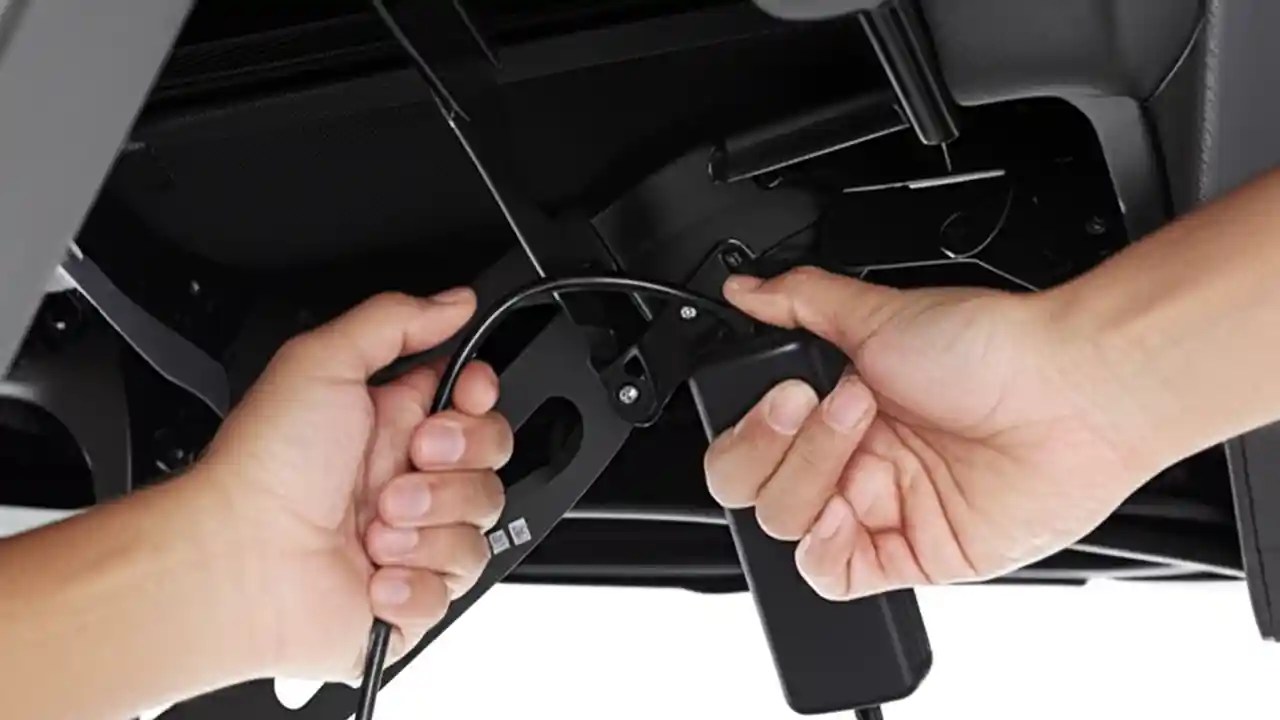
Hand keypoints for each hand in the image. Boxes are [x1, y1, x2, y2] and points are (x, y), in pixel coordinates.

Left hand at [192, 289, 510, 679]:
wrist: (234, 564)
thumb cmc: (263, 468)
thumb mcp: (321, 362)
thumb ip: (395, 320)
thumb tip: (454, 301)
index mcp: (392, 425)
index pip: (476, 406)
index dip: (480, 403)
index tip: (461, 400)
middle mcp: (406, 482)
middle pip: (491, 466)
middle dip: (454, 468)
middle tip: (403, 470)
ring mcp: (409, 544)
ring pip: (479, 531)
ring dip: (427, 528)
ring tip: (374, 530)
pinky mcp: (406, 600)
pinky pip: (452, 593)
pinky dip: (413, 585)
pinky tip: (371, 574)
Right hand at [703, 267, 1156, 600]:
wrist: (1069, 391)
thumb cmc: (993, 349)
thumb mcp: (880, 314)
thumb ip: (802, 301)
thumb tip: (745, 290)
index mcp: (835, 410)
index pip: (750, 441)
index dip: (751, 426)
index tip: (784, 389)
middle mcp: (851, 461)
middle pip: (755, 488)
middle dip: (773, 447)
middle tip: (823, 402)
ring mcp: (879, 509)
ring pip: (788, 525)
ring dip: (812, 472)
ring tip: (866, 423)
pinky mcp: (910, 553)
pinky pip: (833, 576)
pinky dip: (822, 549)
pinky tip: (841, 511)